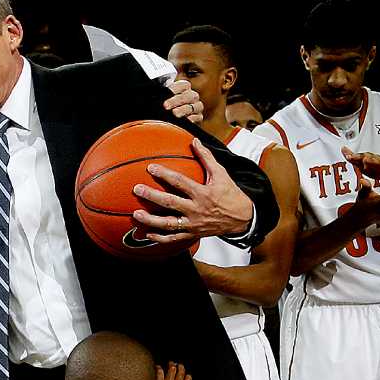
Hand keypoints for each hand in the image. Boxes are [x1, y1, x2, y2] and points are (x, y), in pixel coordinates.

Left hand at [132, 140, 255, 244]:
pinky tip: (148, 233)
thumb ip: (206, 158)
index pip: (180, 182)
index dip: (165, 174)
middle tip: (137, 190)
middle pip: (171, 203)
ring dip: (151, 220)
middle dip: (152, 196)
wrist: (243, 219)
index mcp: (203, 194)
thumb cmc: (231, 195)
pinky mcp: (193, 234)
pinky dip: (160, 238)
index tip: (151, 168)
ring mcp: (194, 224)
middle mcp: (197, 210)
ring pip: (169, 224)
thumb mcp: (221, 174)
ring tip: (136, 214)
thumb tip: (195, 141)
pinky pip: (174, 238)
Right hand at [153, 362, 191, 379]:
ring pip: (180, 374)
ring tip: (180, 365)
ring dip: (181, 369)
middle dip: (172, 365)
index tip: (158, 366)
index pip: (159, 374)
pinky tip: (188, 376)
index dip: (158, 368)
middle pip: (171, 371)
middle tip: (172, 363)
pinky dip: (188, 378)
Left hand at [162, 77, 204, 123]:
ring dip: (184, 110)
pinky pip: (198, 116)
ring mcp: (196, 106)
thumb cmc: (163, 107)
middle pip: (188, 95)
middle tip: (166, 106)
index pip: (183, 85)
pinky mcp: (198, 116)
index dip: (175, 88)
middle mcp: (191, 96)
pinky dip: (191, 118)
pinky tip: (184, 120)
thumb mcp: (161, 99)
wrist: (171, 122)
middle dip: (176, 101)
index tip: (166, 93)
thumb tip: (153, 94)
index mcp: (183, 88)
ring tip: (175, 114)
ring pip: (195, 105)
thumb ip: (160, 96)